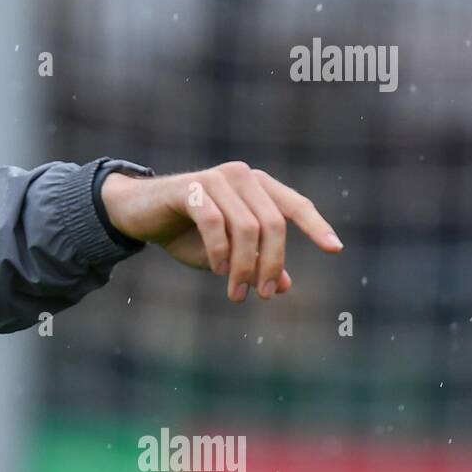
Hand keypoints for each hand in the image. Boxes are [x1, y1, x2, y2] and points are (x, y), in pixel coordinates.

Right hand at [100, 160, 342, 301]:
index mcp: (257, 186)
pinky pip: (215, 223)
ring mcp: (216, 179)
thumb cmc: (184, 232)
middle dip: (271, 264)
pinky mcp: (190, 188)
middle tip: (261, 294)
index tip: (334, 249)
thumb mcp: (224, 253)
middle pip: (274, 224)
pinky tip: (216, 270)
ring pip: (247, 227)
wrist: (137, 214)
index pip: (294, 205)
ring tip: (237, 292)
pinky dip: (219, 252)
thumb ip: (254, 262)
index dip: (316, 226)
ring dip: (245, 265)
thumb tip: (285, 285)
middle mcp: (242, 176)